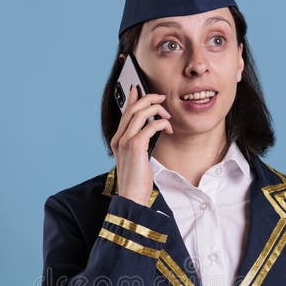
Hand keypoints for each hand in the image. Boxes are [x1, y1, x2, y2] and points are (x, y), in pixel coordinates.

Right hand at [110, 84, 172, 205]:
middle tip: (161, 98)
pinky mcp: (135, 146)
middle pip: (132, 108)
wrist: (131, 196)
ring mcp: (125, 141)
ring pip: (140, 113)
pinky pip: (150, 126)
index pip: (124, 113)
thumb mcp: (136, 159)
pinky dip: (161, 123)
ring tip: (167, 115)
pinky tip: (167, 128)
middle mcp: (119, 138)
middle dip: (148, 98)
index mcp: (117, 140)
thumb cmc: (136, 181)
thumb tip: (149, 133)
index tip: (138, 89)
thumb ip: (139, 144)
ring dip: (156, 109)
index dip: (132, 98)